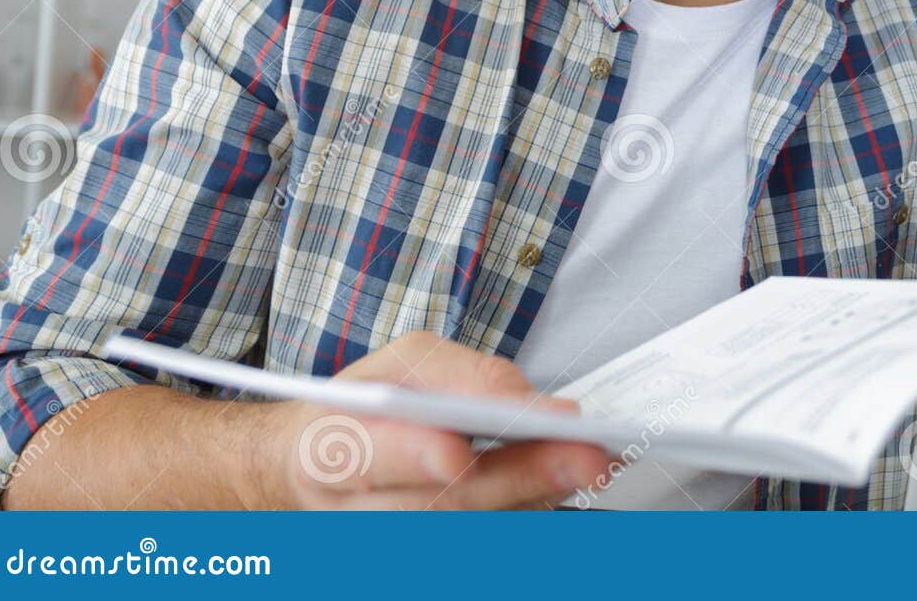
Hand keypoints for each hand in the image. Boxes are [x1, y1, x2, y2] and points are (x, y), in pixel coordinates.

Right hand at [257, 331, 612, 509]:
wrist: (325, 465)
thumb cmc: (371, 405)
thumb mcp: (400, 362)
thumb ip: (456, 375)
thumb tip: (521, 399)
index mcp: (329, 447)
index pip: (368, 457)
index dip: (414, 457)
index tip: (457, 454)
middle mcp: (357, 510)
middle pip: (441, 504)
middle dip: (517, 478)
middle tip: (582, 456)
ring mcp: (394, 543)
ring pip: (472, 528)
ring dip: (537, 497)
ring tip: (590, 465)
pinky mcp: (429, 554)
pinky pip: (489, 535)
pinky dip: (531, 507)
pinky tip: (567, 483)